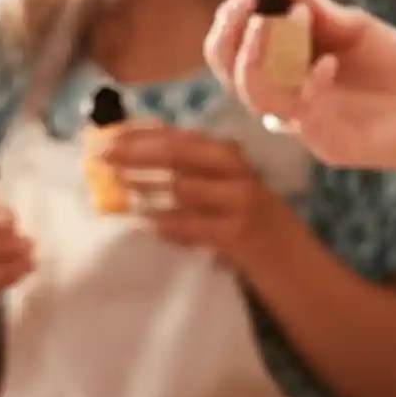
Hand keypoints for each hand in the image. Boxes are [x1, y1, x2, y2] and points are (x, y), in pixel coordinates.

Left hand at [101, 125, 295, 268]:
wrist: (293, 262)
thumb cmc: (248, 225)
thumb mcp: (221, 193)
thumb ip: (186, 177)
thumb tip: (130, 167)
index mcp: (230, 157)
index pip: (179, 135)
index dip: (140, 134)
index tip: (107, 136)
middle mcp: (237, 171)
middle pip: (180, 152)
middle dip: (136, 152)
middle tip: (102, 157)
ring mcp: (241, 201)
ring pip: (184, 186)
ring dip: (146, 186)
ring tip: (117, 187)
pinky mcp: (239, 233)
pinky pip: (194, 225)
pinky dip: (168, 224)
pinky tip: (147, 225)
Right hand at [206, 0, 395, 172]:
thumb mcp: (359, 30)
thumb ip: (322, 12)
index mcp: (287, 68)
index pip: (233, 51)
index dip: (230, 22)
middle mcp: (286, 97)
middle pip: (231, 74)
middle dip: (231, 37)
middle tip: (253, 6)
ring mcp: (304, 124)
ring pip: (257, 96)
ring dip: (265, 52)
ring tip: (297, 15)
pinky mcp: (328, 145)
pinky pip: (304, 116)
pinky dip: (312, 83)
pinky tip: (332, 62)